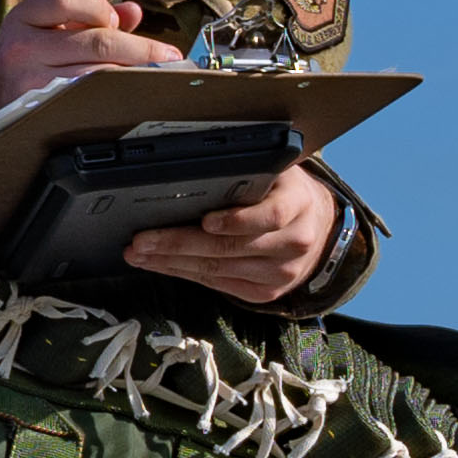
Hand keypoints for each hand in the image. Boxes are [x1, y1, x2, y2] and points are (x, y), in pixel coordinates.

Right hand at [0, 0, 183, 118]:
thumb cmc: (26, 60)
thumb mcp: (48, 30)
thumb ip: (90, 17)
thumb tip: (133, 12)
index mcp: (23, 18)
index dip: (98, 7)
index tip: (114, 22)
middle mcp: (22, 47)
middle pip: (95, 41)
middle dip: (141, 49)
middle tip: (169, 57)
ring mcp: (30, 82)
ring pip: (98, 74)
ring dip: (133, 74)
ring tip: (156, 76)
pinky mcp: (41, 110)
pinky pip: (90, 100)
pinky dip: (116, 95)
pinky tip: (130, 94)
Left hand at [127, 165, 342, 306]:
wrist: (317, 227)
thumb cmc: (284, 192)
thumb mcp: (276, 172)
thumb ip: (248, 171)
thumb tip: (193, 165)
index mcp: (298, 204)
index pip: (271, 215)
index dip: (237, 220)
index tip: (206, 220)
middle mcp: (294, 242)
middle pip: (231, 247)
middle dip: (179, 244)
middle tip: (143, 240)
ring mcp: (280, 272)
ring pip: (218, 270)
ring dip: (172, 263)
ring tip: (140, 253)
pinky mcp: (265, 292)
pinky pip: (218, 285)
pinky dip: (184, 274)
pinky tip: (160, 265)